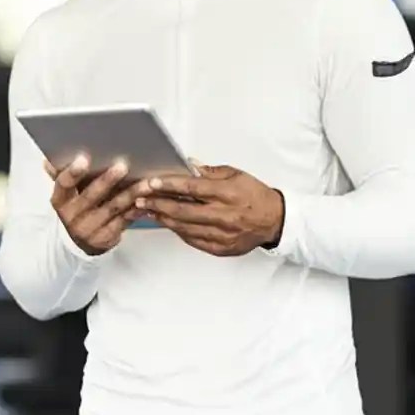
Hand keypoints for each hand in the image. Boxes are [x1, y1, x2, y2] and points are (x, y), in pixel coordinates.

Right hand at [44, 154, 154, 255]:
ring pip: (112, 208)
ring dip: (131, 194)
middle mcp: (72, 216)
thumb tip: (48, 161)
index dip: (73, 173)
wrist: (78, 243)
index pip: (63, 185)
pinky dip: (137, 209)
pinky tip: (148, 199)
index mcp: (60, 201)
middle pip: (90, 196)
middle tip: (122, 166)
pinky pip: (124, 221)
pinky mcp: (106, 238)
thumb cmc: (75, 209)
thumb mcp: (65, 195)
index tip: (84, 158)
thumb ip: (61, 175)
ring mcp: (89, 229)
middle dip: (107, 181)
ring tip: (146, 182)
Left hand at [136, 163, 283, 256]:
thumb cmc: (255, 195)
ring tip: (147, 211)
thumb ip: (211, 172)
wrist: (275, 221)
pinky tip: (167, 223)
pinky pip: (193, 240)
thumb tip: (190, 166)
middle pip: (183, 211)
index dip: (169, 185)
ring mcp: (222, 234)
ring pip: (184, 228)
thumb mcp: (236, 175)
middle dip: (157, 204)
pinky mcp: (221, 248)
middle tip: (139, 199)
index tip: (151, 183)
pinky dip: (178, 231)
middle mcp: (223, 215)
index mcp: (227, 193)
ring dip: (163, 219)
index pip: (192, 188)